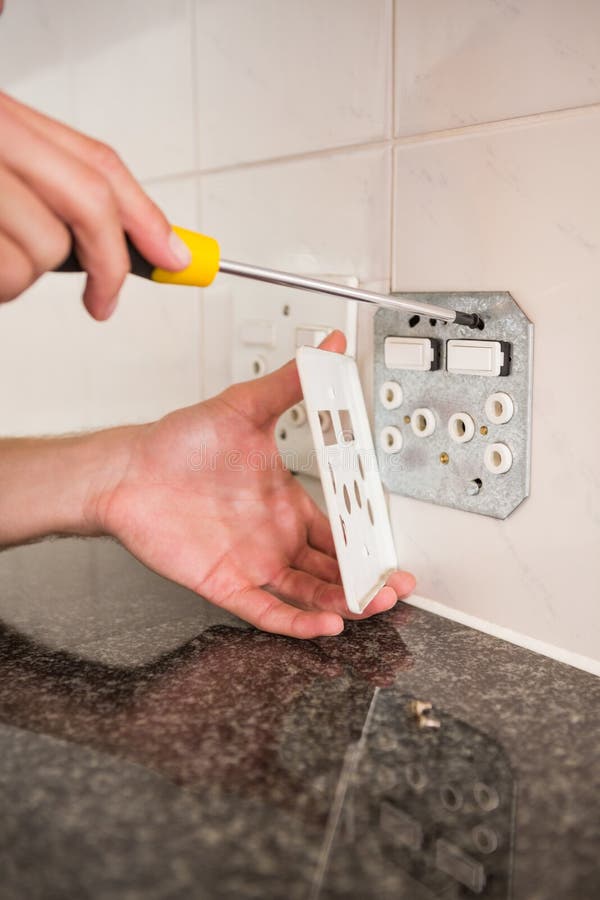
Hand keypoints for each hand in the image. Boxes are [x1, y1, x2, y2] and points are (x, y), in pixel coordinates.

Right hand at [0, 92, 190, 318]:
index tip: (176, 257)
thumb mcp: (3, 160)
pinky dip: (3, 287)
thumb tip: (146, 240)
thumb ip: (57, 186)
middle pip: (90, 203)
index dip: (146, 217)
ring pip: (47, 250)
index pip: (99, 163)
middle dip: (109, 264)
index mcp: (7, 118)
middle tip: (103, 301)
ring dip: (25, 273)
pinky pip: (11, 273)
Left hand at [94, 332, 415, 638]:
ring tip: (370, 603)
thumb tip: (324, 349)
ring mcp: (251, 562)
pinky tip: (322, 623)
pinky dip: (296, 621)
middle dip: (367, 582)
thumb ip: (289, 384)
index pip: (340, 531)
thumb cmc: (179, 443)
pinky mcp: (224, 583)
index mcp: (287, 503)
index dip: (369, 545)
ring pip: (308, 593)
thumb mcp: (244, 407)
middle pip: (332, 570)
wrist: (128, 470)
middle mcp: (274, 538)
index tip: (393, 550)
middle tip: (394, 586)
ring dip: (342, 603)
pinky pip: (266, 610)